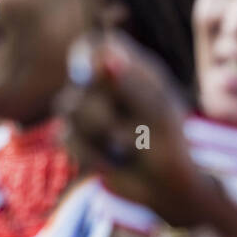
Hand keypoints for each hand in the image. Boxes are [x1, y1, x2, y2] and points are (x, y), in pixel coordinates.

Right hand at [56, 29, 208, 226]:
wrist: (164, 190)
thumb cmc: (170, 145)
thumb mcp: (159, 113)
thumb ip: (131, 84)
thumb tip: (107, 59)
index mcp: (128, 70)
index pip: (94, 46)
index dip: (87, 55)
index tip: (91, 73)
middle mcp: (102, 86)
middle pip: (79, 81)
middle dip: (103, 110)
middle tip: (134, 132)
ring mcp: (84, 112)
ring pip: (69, 109)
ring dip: (101, 134)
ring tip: (127, 148)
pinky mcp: (73, 138)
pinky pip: (65, 139)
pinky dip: (91, 155)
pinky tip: (111, 163)